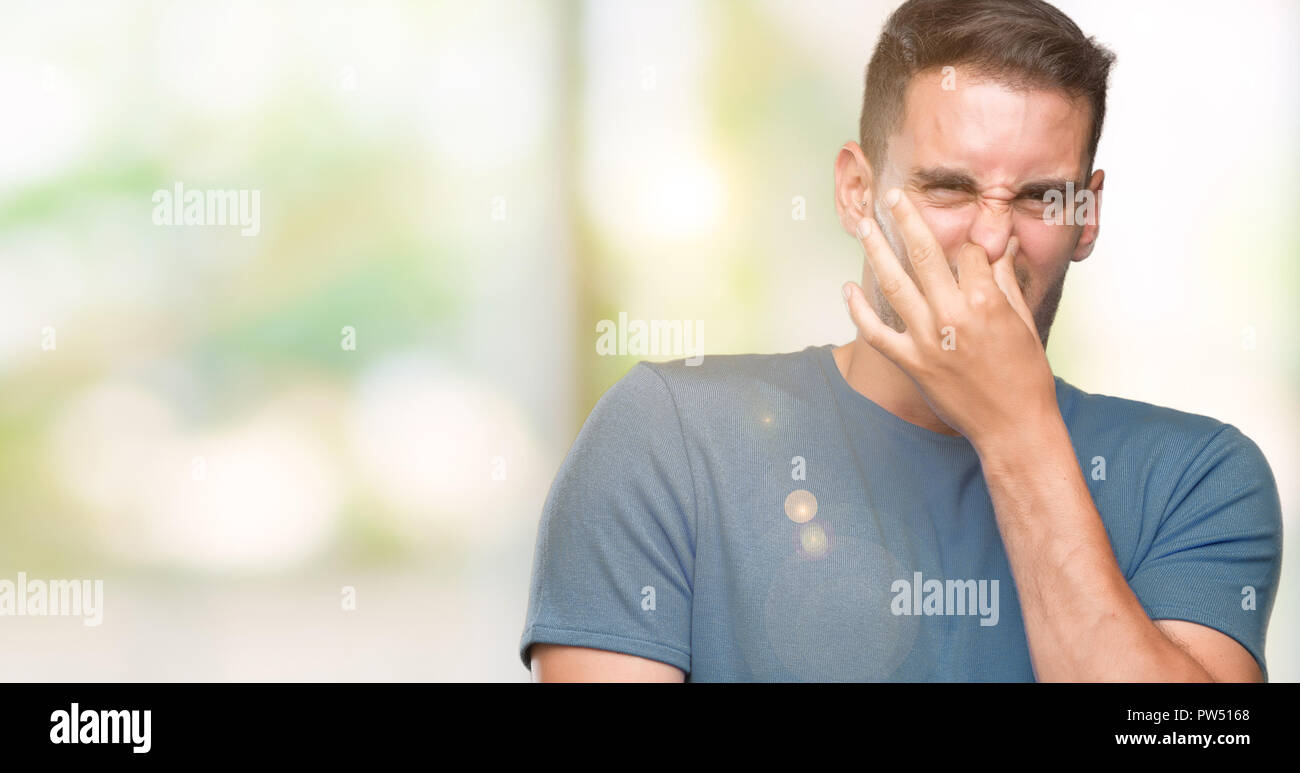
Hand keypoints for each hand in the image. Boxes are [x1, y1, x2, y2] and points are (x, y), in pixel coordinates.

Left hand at [842, 188, 1057, 451]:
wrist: (1013, 426)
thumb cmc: (1025, 375)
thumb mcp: (1022, 321)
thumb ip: (1003, 281)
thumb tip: (997, 248)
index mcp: (985, 301)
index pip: (967, 253)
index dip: (968, 242)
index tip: (964, 235)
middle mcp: (952, 316)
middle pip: (924, 254)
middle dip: (905, 219)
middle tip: (891, 197)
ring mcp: (927, 340)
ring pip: (893, 284)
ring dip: (875, 251)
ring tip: (862, 227)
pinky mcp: (911, 363)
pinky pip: (876, 332)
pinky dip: (858, 310)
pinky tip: (847, 289)